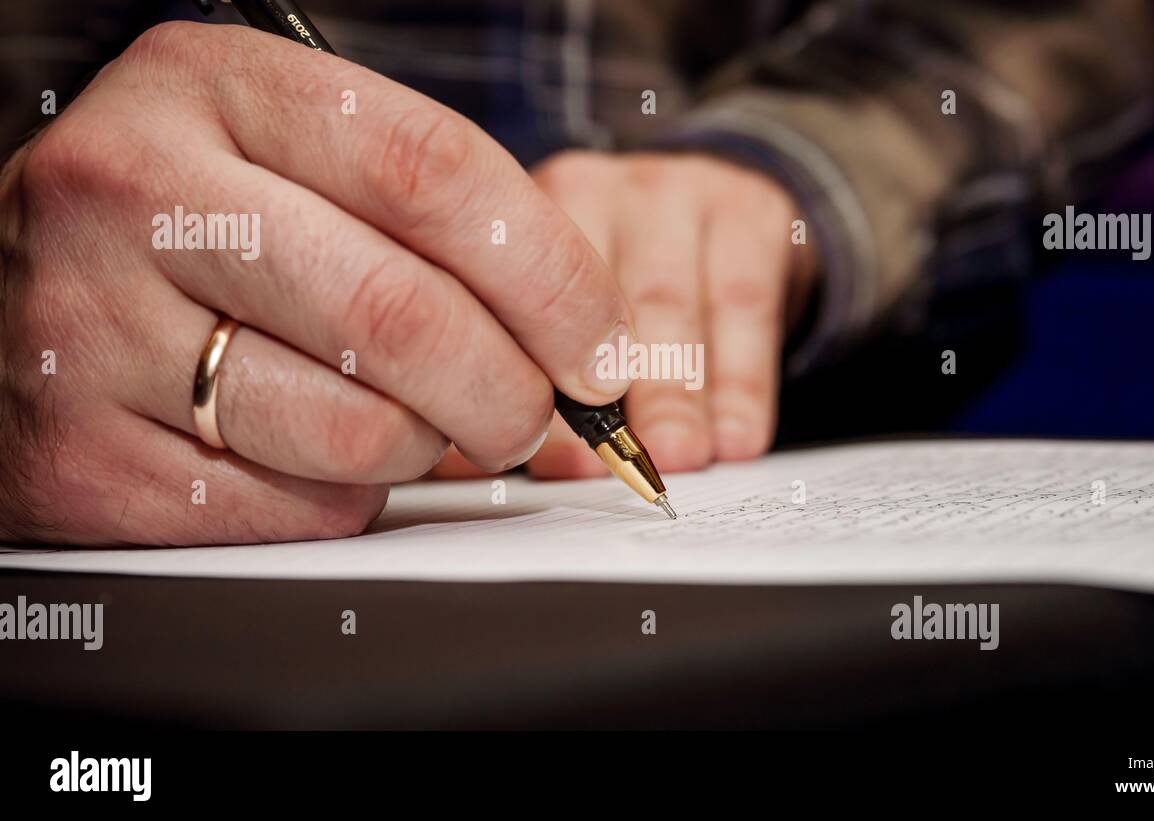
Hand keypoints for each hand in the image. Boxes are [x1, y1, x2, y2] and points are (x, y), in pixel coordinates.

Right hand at [0, 23, 633, 544]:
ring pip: (357, 428)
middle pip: (404, 314)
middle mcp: (139, 192)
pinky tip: (308, 451)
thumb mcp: (280, 158)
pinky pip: (290, 505)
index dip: (551, 274)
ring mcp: (95, 326)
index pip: (434, 172)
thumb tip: (580, 335)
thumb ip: (419, 214)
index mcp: (210, 87)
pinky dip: (343, 495)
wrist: (0, 305)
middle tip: (535, 413)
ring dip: (426, 448)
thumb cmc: (178, 229)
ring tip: (406, 422)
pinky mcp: (84, 453)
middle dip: (513, 390)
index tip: (598, 344)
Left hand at [527, 150, 813, 477]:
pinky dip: (741, 380)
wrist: (726, 224)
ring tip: (682, 454)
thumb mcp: (566, 316)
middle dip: (616, 391)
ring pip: (671, 300)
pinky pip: (744, 302)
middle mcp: (592, 185)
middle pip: (598, 294)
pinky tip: (738, 435)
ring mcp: (674, 187)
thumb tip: (524, 462)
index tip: (554, 459)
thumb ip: (535, 382)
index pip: (519, 299)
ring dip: (679, 391)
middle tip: (626, 456)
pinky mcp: (749, 206)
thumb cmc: (625, 290)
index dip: (537, 383)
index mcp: (520, 213)